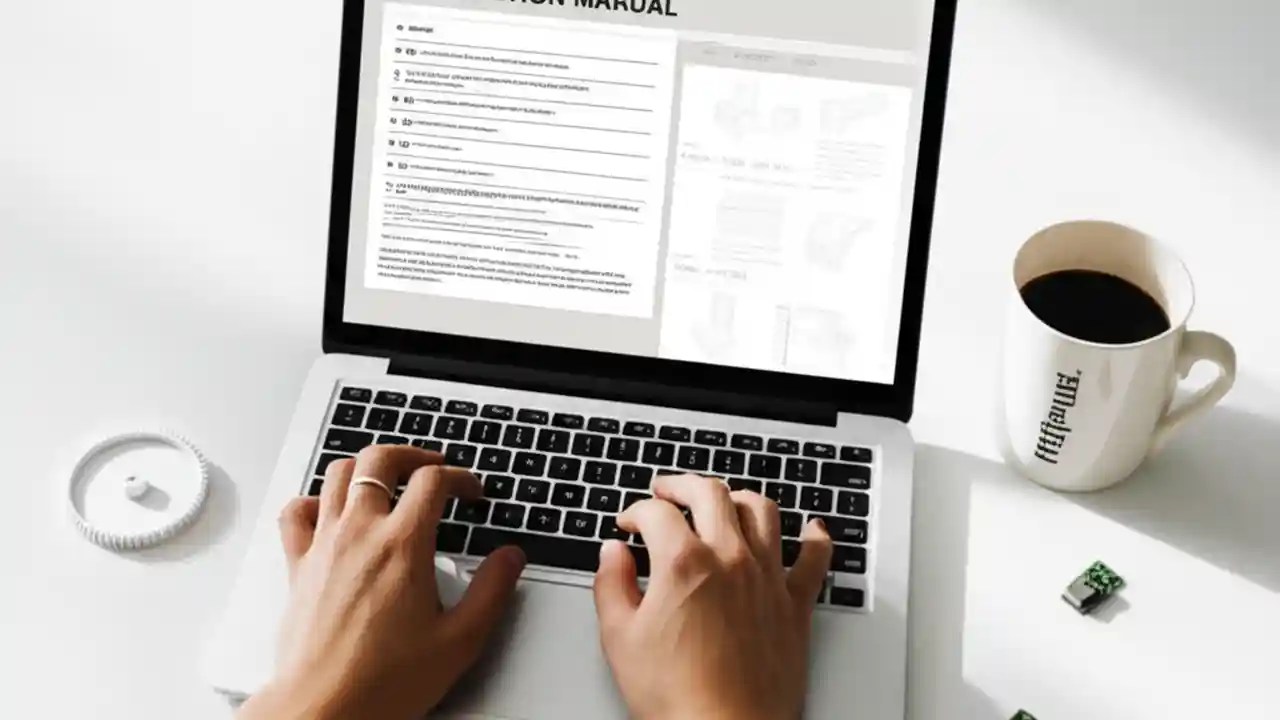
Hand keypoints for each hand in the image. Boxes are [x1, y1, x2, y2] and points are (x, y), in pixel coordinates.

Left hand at [238, 446, 526, 719]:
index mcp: (403, 546)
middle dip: (412, 454)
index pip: (434, 479)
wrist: (324, 709)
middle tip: (432, 468)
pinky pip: (296, 512)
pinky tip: (331, 510)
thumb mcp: (460, 640)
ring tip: (388, 480)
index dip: (460, 477)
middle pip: (381, 459)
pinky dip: (315, 500)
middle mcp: (360, 534)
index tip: (471, 493)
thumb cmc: (384, 682)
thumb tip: (510, 558)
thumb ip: (492, 591)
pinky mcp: (298, 565)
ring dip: (367, 468)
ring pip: (339, 474)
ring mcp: (324, 545)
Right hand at [594, 474, 832, 719]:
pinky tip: (812, 529)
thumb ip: (611, 586)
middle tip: (667, 491)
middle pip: (710, 493)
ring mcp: (767, 578)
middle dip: (682, 485)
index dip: (635, 510)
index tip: (629, 523)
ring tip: (723, 501)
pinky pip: (813, 559)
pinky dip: (814, 538)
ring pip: (760, 510)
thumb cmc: (677, 697)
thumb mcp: (620, 640)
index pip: (655, 512)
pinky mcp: (795, 605)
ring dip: (737, 496)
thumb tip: (611, 556)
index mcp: (683, 563)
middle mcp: (729, 559)